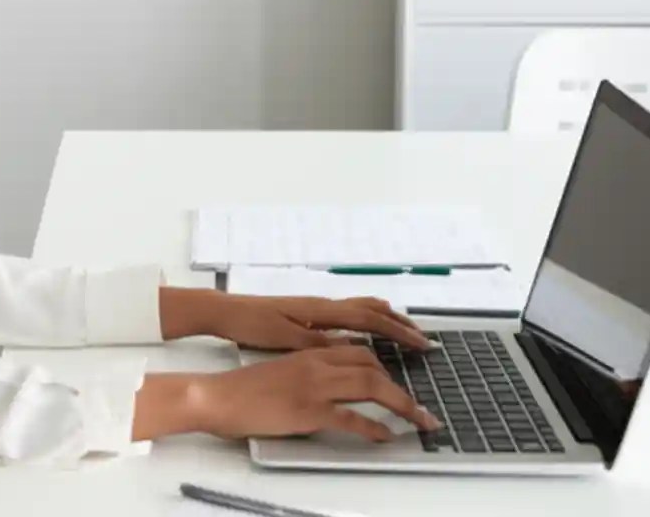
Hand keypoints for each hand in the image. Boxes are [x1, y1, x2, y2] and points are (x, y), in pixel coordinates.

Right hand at [196, 346, 440, 441]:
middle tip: (418, 407)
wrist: (218, 396)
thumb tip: (331, 383)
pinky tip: (385, 436)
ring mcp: (315, 387)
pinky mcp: (309, 412)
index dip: (383, 366)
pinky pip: (352, 419)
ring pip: (371, 386)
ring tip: (418, 420)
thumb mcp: (282, 370)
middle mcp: (317, 364)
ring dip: (401, 404)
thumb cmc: (244, 388)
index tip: (397, 381)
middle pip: (372, 366)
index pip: (358, 351)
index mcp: (310, 353)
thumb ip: (309, 371)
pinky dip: (374, 428)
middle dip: (400, 386)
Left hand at [216, 293, 430, 351]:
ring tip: (404, 331)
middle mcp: (322, 304)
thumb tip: (354, 345)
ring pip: (360, 307)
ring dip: (385, 318)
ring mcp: (315, 307)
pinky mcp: (306, 313)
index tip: (420, 343)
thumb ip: (319, 342)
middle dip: (399, 323)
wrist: (226, 311)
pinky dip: (367, 319)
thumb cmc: (252, 324)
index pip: (370, 319)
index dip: (398, 331)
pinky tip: (366, 331)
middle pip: (371, 309)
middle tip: (423, 338)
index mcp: (321, 311)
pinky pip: (347, 313)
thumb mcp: (285, 339)